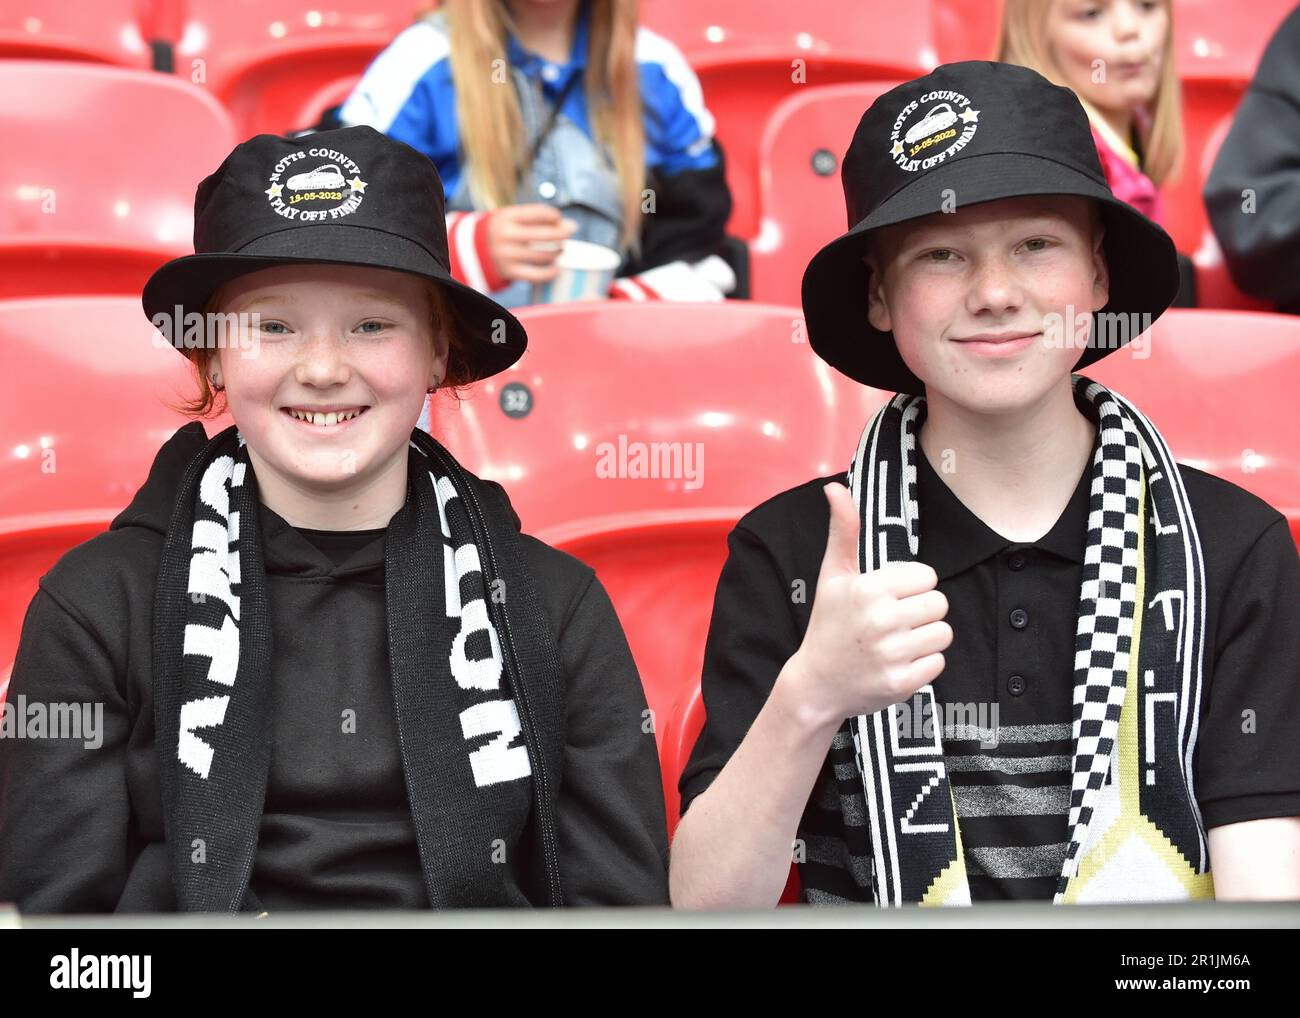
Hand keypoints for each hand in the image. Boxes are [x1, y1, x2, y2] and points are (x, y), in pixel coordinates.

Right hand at [485, 204, 577, 283]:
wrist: (474, 251)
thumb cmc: (503, 231)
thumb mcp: (511, 218)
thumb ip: (537, 219)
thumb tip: (570, 226)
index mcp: (506, 217)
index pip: (539, 213)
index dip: (554, 216)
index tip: (558, 218)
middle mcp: (506, 235)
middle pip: (544, 235)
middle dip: (562, 233)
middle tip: (568, 232)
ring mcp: (507, 255)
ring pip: (543, 255)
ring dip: (557, 252)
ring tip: (559, 249)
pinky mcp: (510, 272)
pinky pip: (537, 275)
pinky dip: (551, 272)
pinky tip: (556, 268)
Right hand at [785, 482, 951, 728]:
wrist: (816, 684)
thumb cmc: (828, 624)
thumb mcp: (832, 576)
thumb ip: (843, 530)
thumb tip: (835, 487)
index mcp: (868, 589)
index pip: (927, 577)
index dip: (911, 586)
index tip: (888, 598)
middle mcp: (881, 620)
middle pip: (939, 603)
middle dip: (920, 611)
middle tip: (893, 622)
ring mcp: (892, 654)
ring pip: (943, 633)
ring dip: (925, 638)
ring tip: (897, 642)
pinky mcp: (902, 683)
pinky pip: (938, 662)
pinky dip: (923, 664)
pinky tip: (897, 663)